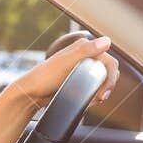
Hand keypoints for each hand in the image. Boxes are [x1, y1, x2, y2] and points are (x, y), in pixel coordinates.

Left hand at [1, 35, 118, 111]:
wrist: (32, 92)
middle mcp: (85, 56)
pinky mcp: (80, 80)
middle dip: (105, 87)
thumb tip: (107, 41)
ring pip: (103, 81)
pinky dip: (93, 96)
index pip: (109, 62)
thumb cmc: (44, 77)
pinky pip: (94, 87)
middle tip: (98, 98)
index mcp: (83, 47)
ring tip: (89, 100)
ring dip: (99, 93)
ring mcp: (83, 68)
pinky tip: (85, 100)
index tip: (104, 93)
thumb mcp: (66, 63)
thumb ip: (86, 51)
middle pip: (108, 72)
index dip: (110, 78)